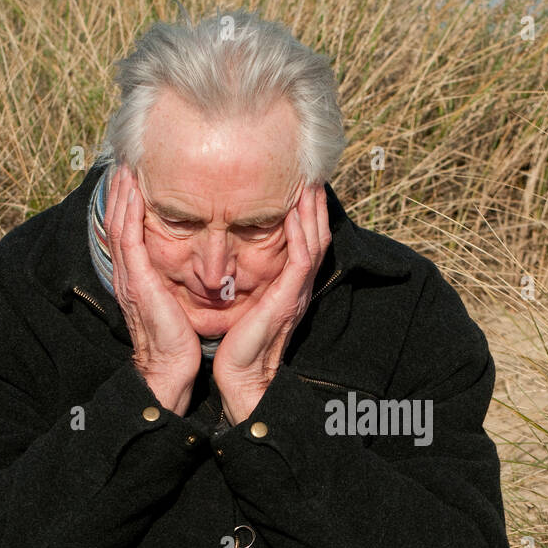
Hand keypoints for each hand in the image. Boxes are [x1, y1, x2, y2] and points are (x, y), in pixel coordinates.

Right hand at [105, 163, 199, 413]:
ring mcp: (130, 275)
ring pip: (119, 221)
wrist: (170, 368)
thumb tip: (193, 264)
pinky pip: (129, 237)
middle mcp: (129, 271)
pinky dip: (129, 211)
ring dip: (122, 191)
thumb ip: (175, 282)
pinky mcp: (138, 280)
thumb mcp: (175, 303)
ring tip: (127, 162)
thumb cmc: (178, 341)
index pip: (130, 228)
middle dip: (122, 188)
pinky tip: (133, 190)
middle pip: (118, 218)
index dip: (130, 200)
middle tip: (128, 156)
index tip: (138, 174)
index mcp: (138, 276)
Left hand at [213, 182, 329, 423]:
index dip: (305, 213)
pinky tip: (295, 211)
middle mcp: (298, 286)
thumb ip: (247, 281)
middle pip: (317, 235)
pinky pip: (302, 259)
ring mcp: (297, 292)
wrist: (241, 376)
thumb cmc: (238, 345)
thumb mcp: (245, 305)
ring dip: (312, 210)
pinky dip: (301, 234)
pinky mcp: (289, 298)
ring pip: (315, 242)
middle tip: (310, 172)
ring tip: (308, 181)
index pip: (305, 241)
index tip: (298, 184)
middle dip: (314, 203)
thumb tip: (231, 258)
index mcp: (289, 286)